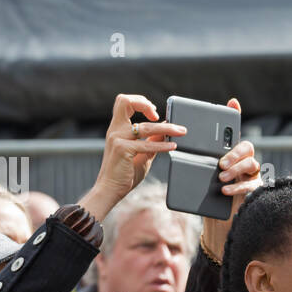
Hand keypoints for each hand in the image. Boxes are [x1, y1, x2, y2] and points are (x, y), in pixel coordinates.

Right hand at [84, 94, 184, 217]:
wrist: (110, 190)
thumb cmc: (124, 173)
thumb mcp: (141, 154)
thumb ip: (152, 141)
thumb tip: (165, 130)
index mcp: (117, 128)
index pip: (124, 102)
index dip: (140, 102)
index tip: (154, 114)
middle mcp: (115, 130)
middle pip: (125, 101)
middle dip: (144, 103)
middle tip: (158, 114)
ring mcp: (118, 139)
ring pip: (146, 127)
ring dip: (167, 128)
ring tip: (181, 131)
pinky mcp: (123, 150)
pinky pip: (147, 145)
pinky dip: (163, 145)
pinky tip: (173, 146)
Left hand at [201, 98, 263, 261]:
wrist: (217, 225)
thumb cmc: (206, 198)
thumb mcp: (196, 177)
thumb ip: (187, 161)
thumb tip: (165, 141)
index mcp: (228, 154)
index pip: (233, 131)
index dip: (235, 115)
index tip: (232, 102)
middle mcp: (243, 162)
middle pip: (246, 147)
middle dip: (234, 153)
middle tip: (220, 163)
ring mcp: (251, 176)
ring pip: (252, 164)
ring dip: (236, 170)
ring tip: (221, 178)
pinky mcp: (255, 192)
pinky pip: (252, 185)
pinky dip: (238, 187)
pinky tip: (226, 191)